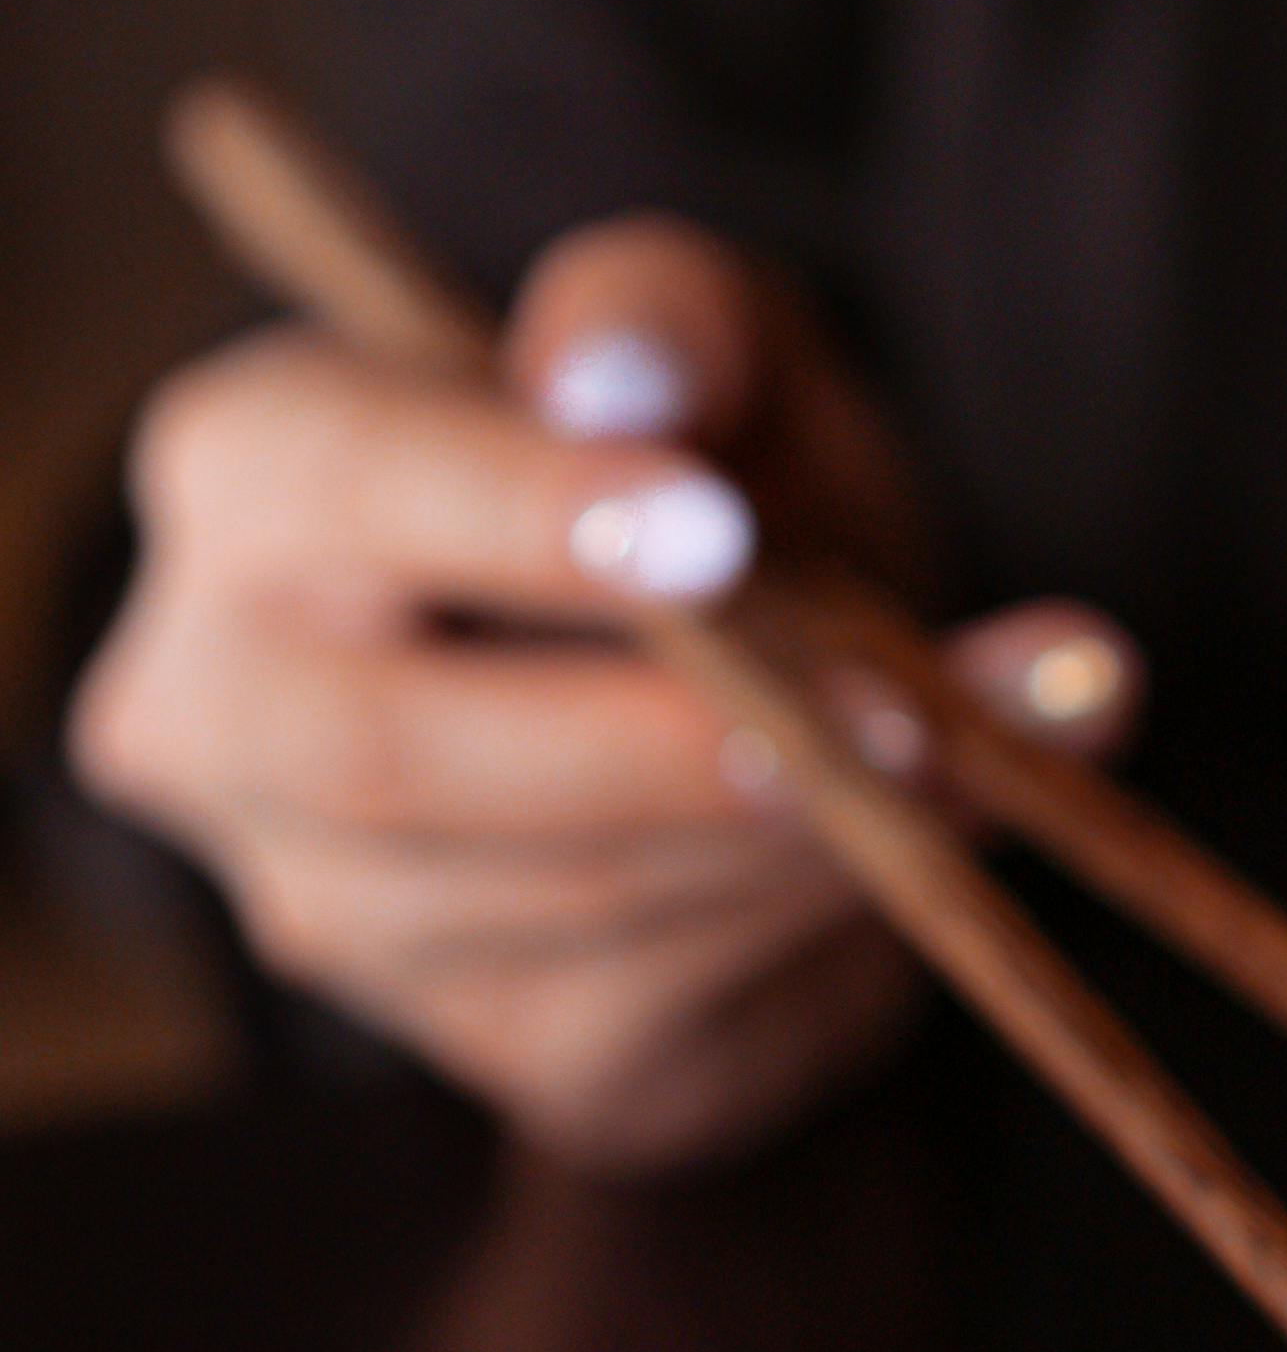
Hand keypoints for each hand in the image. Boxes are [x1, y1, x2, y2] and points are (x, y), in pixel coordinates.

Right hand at [68, 218, 1141, 1169]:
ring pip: (560, 896)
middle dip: (664, 740)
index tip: (714, 527)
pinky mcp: (493, 1038)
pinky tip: (944, 835)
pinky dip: (827, 915)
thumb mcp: (714, 338)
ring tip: (996, 744)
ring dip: (807, 830)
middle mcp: (224, 707)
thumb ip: (668, 314)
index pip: (338, 485)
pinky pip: (662, 1002)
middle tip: (894, 711)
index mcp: (249, 476)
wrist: (767, 662)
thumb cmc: (703, 460)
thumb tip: (627, 373)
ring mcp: (336, 901)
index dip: (522, 513)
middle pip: (393, 754)